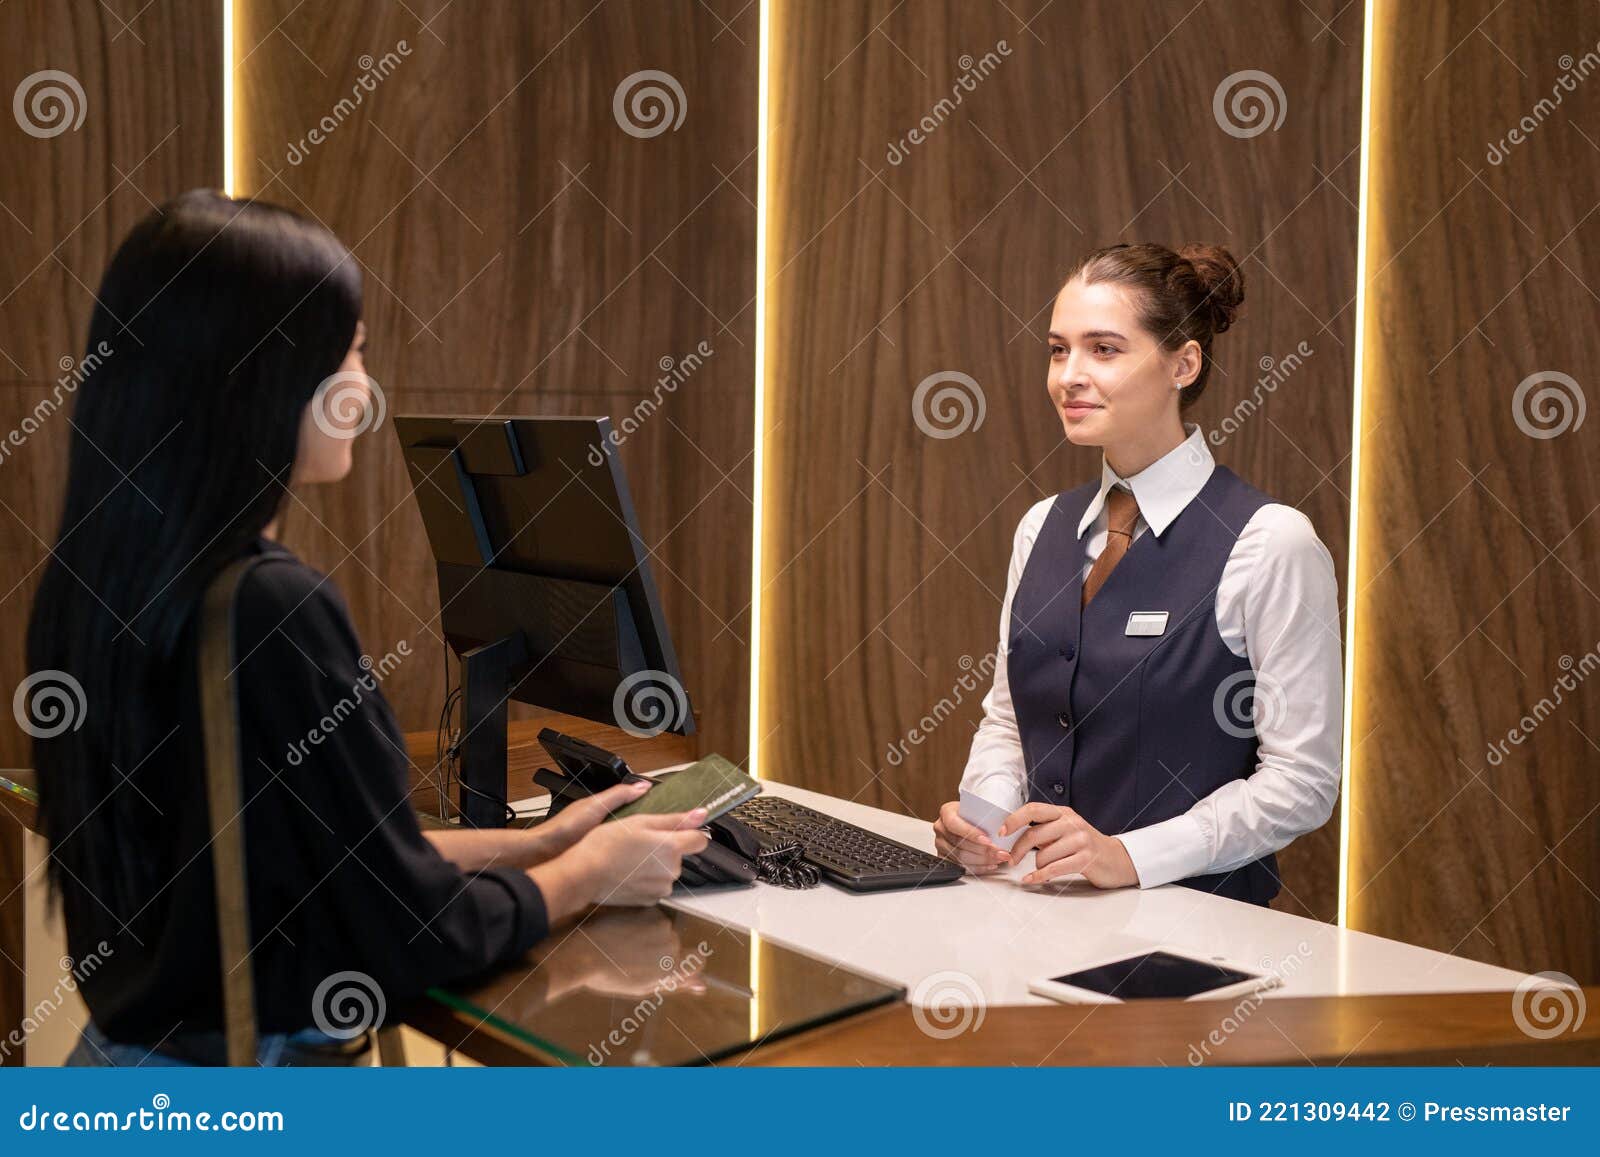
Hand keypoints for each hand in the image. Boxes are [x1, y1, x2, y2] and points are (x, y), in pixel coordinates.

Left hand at [527, 781, 652, 862]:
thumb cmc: (564, 828)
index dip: (647, 803)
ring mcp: (599, 839)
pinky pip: (618, 851)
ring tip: (653, 843)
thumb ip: (618, 795)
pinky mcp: (597, 855)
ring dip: (636, 840)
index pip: (630, 800)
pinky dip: (626, 853)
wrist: (544, 853)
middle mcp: (602, 822)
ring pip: (625, 837)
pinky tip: (635, 858)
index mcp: (602, 806)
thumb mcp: (596, 806)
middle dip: (645, 824)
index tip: (664, 808)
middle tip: (662, 829)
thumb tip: (642, 785)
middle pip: (630, 820)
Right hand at [531, 809, 710, 918]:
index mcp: (672, 848)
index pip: (700, 840)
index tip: (676, 829)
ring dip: (655, 864)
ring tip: (631, 857)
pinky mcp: (650, 900)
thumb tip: (702, 814)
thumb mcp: (640, 822)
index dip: (690, 832)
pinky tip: (628, 871)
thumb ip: (674, 820)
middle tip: (640, 841)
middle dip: (665, 848)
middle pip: (680, 855)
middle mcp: (672, 871)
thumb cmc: (607, 844)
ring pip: (667, 870)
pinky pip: (655, 884)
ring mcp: (661, 888)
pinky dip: (646, 878)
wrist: (585, 874)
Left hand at [543, 908, 706, 1000]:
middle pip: (675, 943)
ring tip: (624, 943)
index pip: (698, 960)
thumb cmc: (611, 977)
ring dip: (649, 933)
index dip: (686, 962)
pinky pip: (651, 914)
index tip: (667, 964)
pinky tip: (621, 929)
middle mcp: (672, 942)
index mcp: (673, 966)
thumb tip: (703, 985)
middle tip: (633, 956)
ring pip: (662, 927)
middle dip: (659, 948)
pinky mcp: (646, 909)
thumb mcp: (645, 987)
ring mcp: (660, 923)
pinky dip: (640, 920)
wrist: (583, 954)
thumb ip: (677, 983)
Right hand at [932, 800, 1010, 874]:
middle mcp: (941, 828)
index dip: (971, 833)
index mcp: (946, 812)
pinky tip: (990, 865)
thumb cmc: (975, 814)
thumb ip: (986, 817)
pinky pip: (961, 867)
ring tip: (998, 858)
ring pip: (961, 858)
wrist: (969, 819)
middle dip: (983, 850)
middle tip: (999, 852)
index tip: (987, 840)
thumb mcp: (980, 809)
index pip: (954, 824)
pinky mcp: (945, 858)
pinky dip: (978, 868)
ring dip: (983, 860)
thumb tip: (1002, 829)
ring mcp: (941, 844)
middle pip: (959, 843)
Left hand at [999, 802, 1138, 888]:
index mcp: (1063, 813)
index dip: (1013, 820)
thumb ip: (1044, 829)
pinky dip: (1039, 876)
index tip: (1001, 832)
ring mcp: (1080, 840)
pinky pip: (1054, 869)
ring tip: (1044, 869)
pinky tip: (1032, 879)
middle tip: (1011, 860)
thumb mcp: (1065, 830)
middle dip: (1017, 850)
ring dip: (1037, 866)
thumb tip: (1011, 834)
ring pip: (1043, 855)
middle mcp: (1071, 822)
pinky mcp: (1085, 858)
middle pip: (1033, 835)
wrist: (1116, 859)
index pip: (1033, 809)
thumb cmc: (1083, 845)